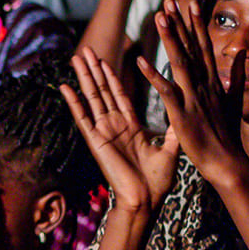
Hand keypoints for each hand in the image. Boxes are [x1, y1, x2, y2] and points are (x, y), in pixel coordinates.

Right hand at [61, 47, 180, 213]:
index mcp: (130, 127)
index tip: (105, 58)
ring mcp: (103, 132)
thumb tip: (183, 109)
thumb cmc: (159, 180)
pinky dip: (74, 102)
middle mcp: (114, 126)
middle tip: (87, 49)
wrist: (147, 200)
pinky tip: (65, 86)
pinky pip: (82, 118)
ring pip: (92, 98)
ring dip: (84, 77)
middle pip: (102, 91)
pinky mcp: (96, 141)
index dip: (111, 76)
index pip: (119, 95)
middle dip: (95, 70)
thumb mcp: (171, 148)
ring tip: (76, 57)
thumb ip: (173, 127)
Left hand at [147, 0, 248, 188]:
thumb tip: (242, 54)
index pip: (203, 46)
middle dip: (181, 23)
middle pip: (190, 48)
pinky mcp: (182, 113)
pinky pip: (166, 91)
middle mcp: (204, 84)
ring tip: (159, 17)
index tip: (191, 2)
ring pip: (179, 62)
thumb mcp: (234, 100)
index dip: (196, 24)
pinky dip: (153, 76)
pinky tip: (141, 61)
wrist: (227, 161)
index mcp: (213, 81)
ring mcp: (193, 97)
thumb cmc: (228, 134)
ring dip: (169, 39)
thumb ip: (237, 76)